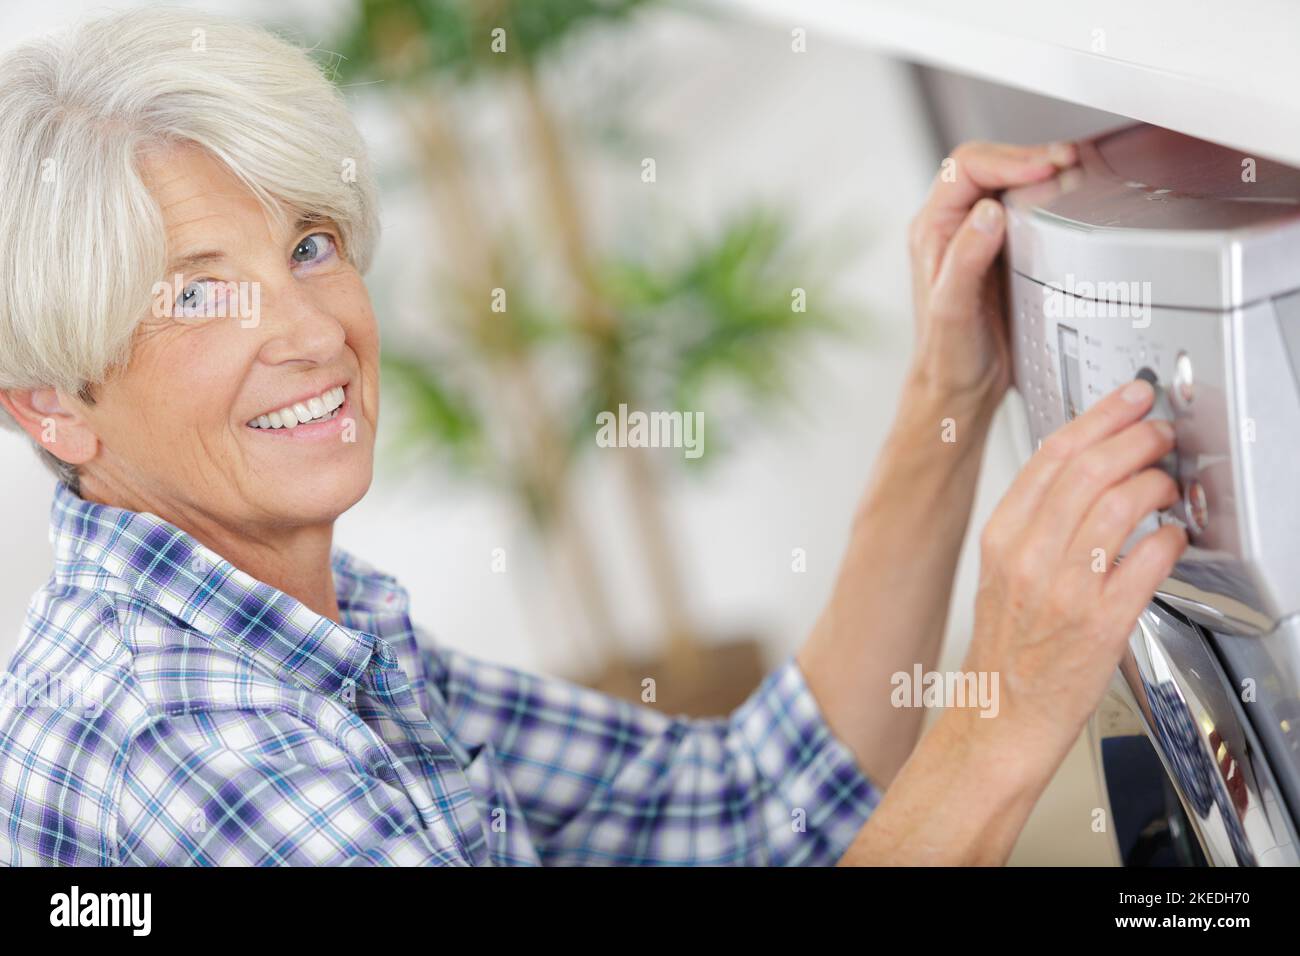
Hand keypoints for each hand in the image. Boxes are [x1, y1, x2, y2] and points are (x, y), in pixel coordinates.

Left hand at [907, 140, 1075, 414]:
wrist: (961, 386)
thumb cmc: (949, 354)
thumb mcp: (953, 309)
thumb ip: (966, 260)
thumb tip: (988, 214)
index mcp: (931, 230)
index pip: (965, 168)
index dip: (1007, 159)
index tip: (1043, 169)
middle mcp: (949, 226)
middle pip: (987, 164)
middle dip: (1028, 156)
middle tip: (1066, 161)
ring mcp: (975, 236)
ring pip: (1005, 182)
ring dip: (1038, 172)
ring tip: (1070, 170)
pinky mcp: (999, 250)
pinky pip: (1022, 207)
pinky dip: (1046, 196)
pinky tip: (1066, 199)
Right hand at [963, 378, 1189, 778]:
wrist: (1000, 716)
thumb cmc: (1008, 648)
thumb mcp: (1002, 572)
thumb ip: (1036, 523)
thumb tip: (1086, 474)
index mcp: (1001, 536)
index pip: (1051, 455)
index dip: (1099, 417)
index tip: (1129, 400)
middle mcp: (1027, 557)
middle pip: (1088, 469)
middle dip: (1136, 437)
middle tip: (1160, 432)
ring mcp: (1062, 589)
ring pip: (1118, 505)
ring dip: (1156, 481)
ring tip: (1168, 482)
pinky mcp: (1099, 624)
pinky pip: (1146, 561)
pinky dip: (1168, 538)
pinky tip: (1172, 536)